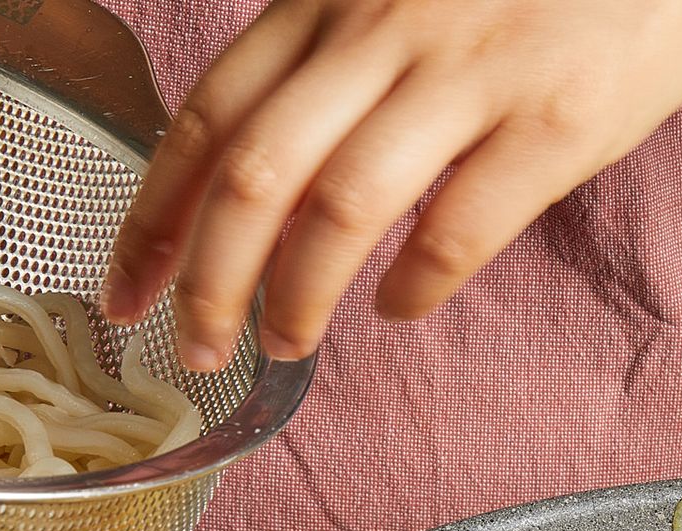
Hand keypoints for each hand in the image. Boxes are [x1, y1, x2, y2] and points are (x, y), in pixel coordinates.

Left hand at [103, 0, 681, 368]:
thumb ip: (342, 57)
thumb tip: (276, 181)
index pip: (211, 114)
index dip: (155, 213)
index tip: (129, 287)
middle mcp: (383, 27)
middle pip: (255, 174)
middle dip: (208, 279)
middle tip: (198, 348)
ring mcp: (468, 74)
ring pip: (340, 208)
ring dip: (298, 297)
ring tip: (288, 347)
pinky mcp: (552, 123)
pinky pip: (458, 228)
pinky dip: (416, 287)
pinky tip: (399, 310)